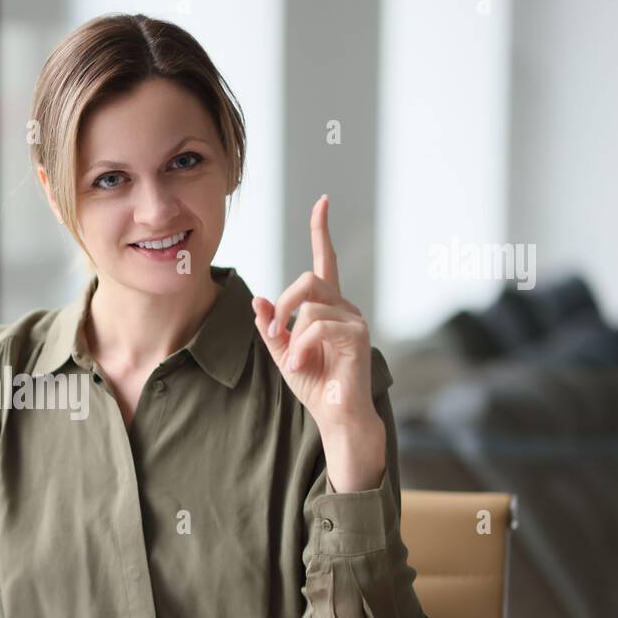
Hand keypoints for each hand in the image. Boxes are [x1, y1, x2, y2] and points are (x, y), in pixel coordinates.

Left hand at [251, 195, 385, 489]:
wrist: (336, 415)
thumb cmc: (314, 384)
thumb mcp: (283, 352)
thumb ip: (272, 326)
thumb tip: (260, 299)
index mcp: (327, 307)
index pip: (325, 261)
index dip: (321, 231)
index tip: (322, 202)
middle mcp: (345, 307)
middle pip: (307, 280)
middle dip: (284, 305)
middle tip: (274, 333)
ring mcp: (354, 319)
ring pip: (308, 307)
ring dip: (292, 337)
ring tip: (295, 361)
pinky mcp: (357, 335)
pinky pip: (316, 326)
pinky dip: (300, 347)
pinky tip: (301, 366)